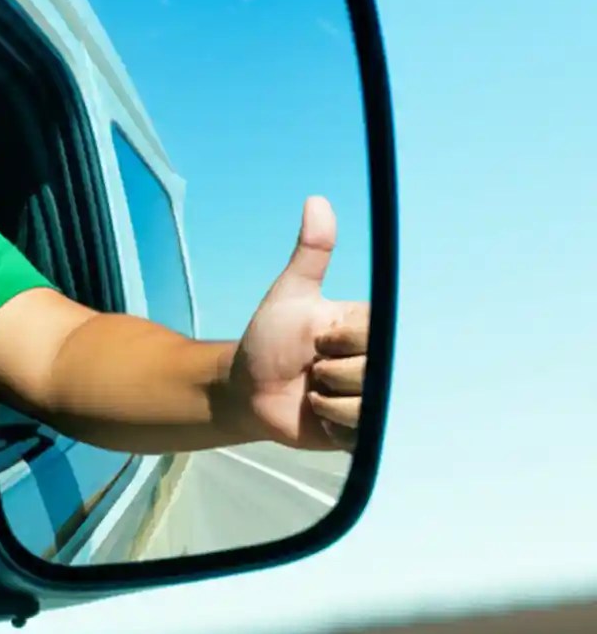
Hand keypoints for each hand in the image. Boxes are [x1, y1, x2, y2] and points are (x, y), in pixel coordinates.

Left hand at [227, 196, 368, 451]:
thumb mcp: (290, 296)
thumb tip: (317, 202)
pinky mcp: (369, 432)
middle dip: (331, 372)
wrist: (248, 392)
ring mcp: (379, 398)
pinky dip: (333, 422)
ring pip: (367, 403)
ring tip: (316, 392)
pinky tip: (321, 415)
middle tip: (315, 368)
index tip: (319, 339)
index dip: (339, 340)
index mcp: (372, 325)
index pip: (373, 333)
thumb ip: (310, 254)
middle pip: (374, 370)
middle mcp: (384, 361)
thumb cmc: (270, 341)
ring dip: (328, 400)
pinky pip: (362, 429)